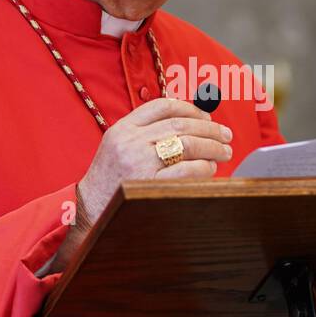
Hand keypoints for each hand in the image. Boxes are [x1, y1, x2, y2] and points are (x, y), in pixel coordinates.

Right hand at [50, 98, 232, 271]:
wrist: (89, 210)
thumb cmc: (110, 180)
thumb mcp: (118, 146)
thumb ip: (146, 132)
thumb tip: (191, 123)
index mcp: (123, 129)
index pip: (163, 106)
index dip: (191, 109)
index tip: (207, 118)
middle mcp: (131, 142)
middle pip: (181, 125)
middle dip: (210, 129)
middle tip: (226, 136)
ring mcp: (140, 163)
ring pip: (188, 144)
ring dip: (212, 147)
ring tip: (223, 152)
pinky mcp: (150, 185)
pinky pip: (188, 170)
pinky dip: (205, 167)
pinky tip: (210, 169)